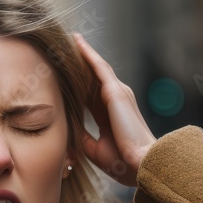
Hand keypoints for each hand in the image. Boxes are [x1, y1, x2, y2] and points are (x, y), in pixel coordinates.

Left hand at [73, 32, 157, 186]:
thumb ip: (82, 135)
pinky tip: (77, 43)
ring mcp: (117, 93)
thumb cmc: (122, 162)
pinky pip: (98, 66)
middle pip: (92, 77)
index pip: (89, 95)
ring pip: (95, 68)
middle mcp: (115, 100)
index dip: (77, 84)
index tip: (63, 76)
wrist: (140, 163)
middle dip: (80, 64)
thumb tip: (68, 126)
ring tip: (69, 39)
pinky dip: (88, 54)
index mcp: (109, 115)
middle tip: (63, 49)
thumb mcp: (94, 149)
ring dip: (82, 53)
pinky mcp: (115, 90)